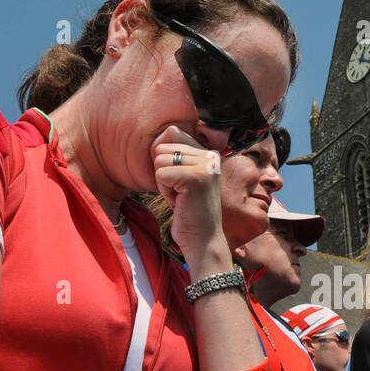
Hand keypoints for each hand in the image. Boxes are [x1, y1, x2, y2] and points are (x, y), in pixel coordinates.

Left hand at [152, 127, 223, 260]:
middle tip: (181, 193)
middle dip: (163, 173)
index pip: (171, 133)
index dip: (166, 161)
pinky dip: (164, 192)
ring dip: (164, 184)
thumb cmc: (190, 213)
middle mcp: (210, 155)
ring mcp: (205, 165)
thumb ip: (179, 155)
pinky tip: (180, 202)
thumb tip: (169, 129)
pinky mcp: (195, 177)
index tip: (180, 182)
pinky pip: (160, 174)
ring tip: (181, 197)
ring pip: (159, 161)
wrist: (204, 241)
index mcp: (209, 153)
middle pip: (162, 148)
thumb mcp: (185, 178)